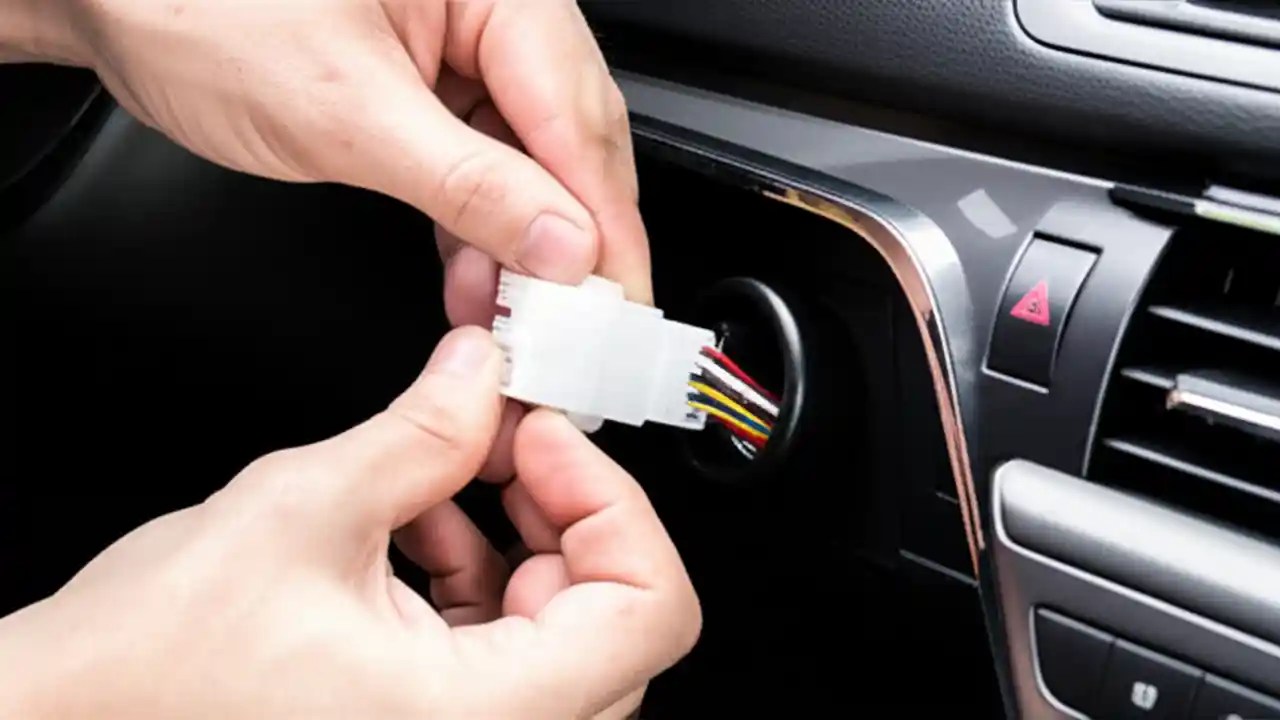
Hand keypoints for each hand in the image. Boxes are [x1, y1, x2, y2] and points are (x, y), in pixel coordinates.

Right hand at [0, 327, 699, 718]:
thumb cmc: (142, 675)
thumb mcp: (303, 510)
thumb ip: (424, 431)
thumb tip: (485, 373)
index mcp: (482, 717)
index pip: (649, 612)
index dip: (614, 505)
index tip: (549, 443)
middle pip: (616, 624)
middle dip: (568, 515)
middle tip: (509, 445)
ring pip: (564, 637)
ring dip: (523, 541)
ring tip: (451, 478)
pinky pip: (506, 656)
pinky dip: (484, 579)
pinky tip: (423, 524)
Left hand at [55, 0, 651, 485]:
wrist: (117, 4)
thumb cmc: (203, 10)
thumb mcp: (347, 114)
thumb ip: (468, 183)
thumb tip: (560, 242)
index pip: (576, 116)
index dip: (604, 218)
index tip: (618, 298)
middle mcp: (489, 13)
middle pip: (569, 141)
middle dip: (575, 241)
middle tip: (584, 326)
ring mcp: (460, 53)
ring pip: (530, 164)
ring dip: (527, 249)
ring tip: (520, 320)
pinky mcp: (428, 92)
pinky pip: (481, 169)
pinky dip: (481, 231)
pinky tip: (481, 284)